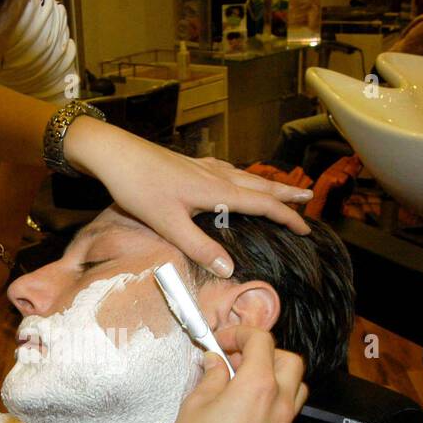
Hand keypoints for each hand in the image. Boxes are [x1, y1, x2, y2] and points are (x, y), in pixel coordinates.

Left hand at [65, 118, 311, 277]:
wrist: (115, 154)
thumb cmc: (139, 187)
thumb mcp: (169, 223)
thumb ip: (199, 247)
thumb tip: (229, 269)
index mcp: (216, 191)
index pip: (263, 205)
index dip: (286, 217)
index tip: (306, 228)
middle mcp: (216, 176)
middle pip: (260, 186)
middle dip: (285, 195)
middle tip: (307, 200)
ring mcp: (203, 168)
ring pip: (245, 176)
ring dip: (266, 185)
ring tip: (280, 191)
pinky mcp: (189, 165)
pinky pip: (227, 171)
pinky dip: (242, 178)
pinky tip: (235, 178)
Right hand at [159, 325, 307, 422]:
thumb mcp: (194, 407)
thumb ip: (211, 378)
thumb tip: (216, 363)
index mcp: (258, 386)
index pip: (262, 341)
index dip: (240, 332)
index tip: (219, 340)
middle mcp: (279, 403)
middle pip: (288, 360)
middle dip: (263, 351)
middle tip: (233, 357)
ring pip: (295, 385)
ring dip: (274, 374)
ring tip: (242, 380)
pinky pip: (287, 408)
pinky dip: (272, 396)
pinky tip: (242, 405)